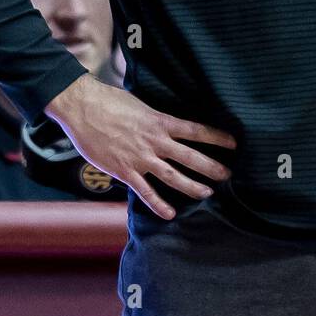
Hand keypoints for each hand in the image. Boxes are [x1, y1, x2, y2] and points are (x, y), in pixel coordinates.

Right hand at [45, 74, 236, 218]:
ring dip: (192, 186)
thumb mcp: (139, 104)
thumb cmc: (109, 100)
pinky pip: (145, 192)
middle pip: (190, 157)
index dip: (217, 137)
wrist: (82, 107)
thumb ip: (154, 118)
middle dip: (211, 167)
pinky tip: (170, 214)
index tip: (233, 143)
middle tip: (228, 174)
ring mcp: (140, 158)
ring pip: (173, 176)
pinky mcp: (124, 171)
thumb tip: (164, 123)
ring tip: (207, 193)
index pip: (196, 130)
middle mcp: (155, 141)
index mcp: (160, 121)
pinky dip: (158, 204)